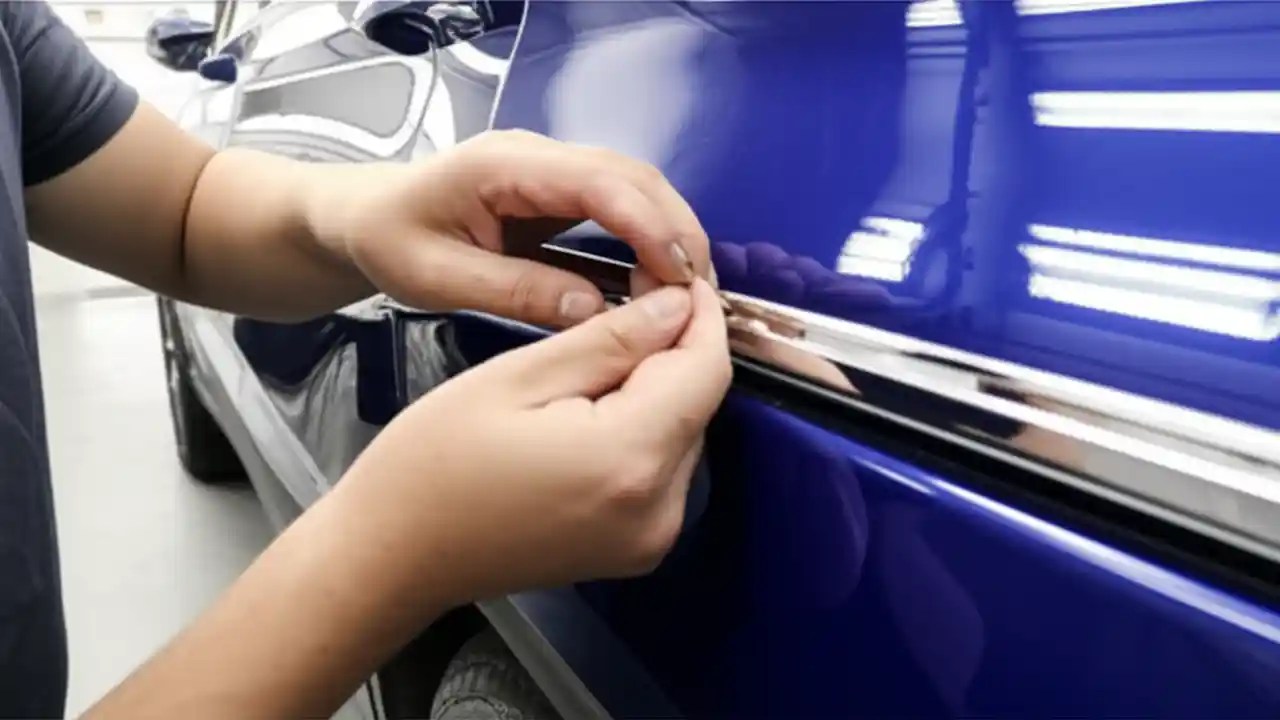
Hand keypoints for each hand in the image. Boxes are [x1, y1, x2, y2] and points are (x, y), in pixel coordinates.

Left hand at [309, 129, 712, 326]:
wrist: (360, 216)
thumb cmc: (388, 239)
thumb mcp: (438, 278)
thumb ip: (516, 292)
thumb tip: (593, 312)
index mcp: (504, 165)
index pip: (600, 182)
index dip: (651, 227)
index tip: (681, 277)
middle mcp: (536, 155)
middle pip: (633, 177)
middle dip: (677, 231)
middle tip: (699, 296)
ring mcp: (549, 169)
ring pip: (635, 187)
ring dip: (670, 233)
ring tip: (688, 293)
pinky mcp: (556, 191)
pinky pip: (620, 204)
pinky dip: (650, 237)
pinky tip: (659, 277)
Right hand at [333, 278, 729, 603]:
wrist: (395, 555)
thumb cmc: (434, 464)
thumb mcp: (519, 377)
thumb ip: (610, 339)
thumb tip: (678, 305)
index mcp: (629, 460)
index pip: (706, 370)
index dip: (701, 314)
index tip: (674, 274)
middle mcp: (658, 509)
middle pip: (700, 403)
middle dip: (676, 349)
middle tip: (632, 300)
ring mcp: (651, 538)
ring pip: (687, 433)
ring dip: (661, 389)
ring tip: (601, 356)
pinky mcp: (638, 549)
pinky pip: (665, 469)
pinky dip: (647, 430)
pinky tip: (598, 408)